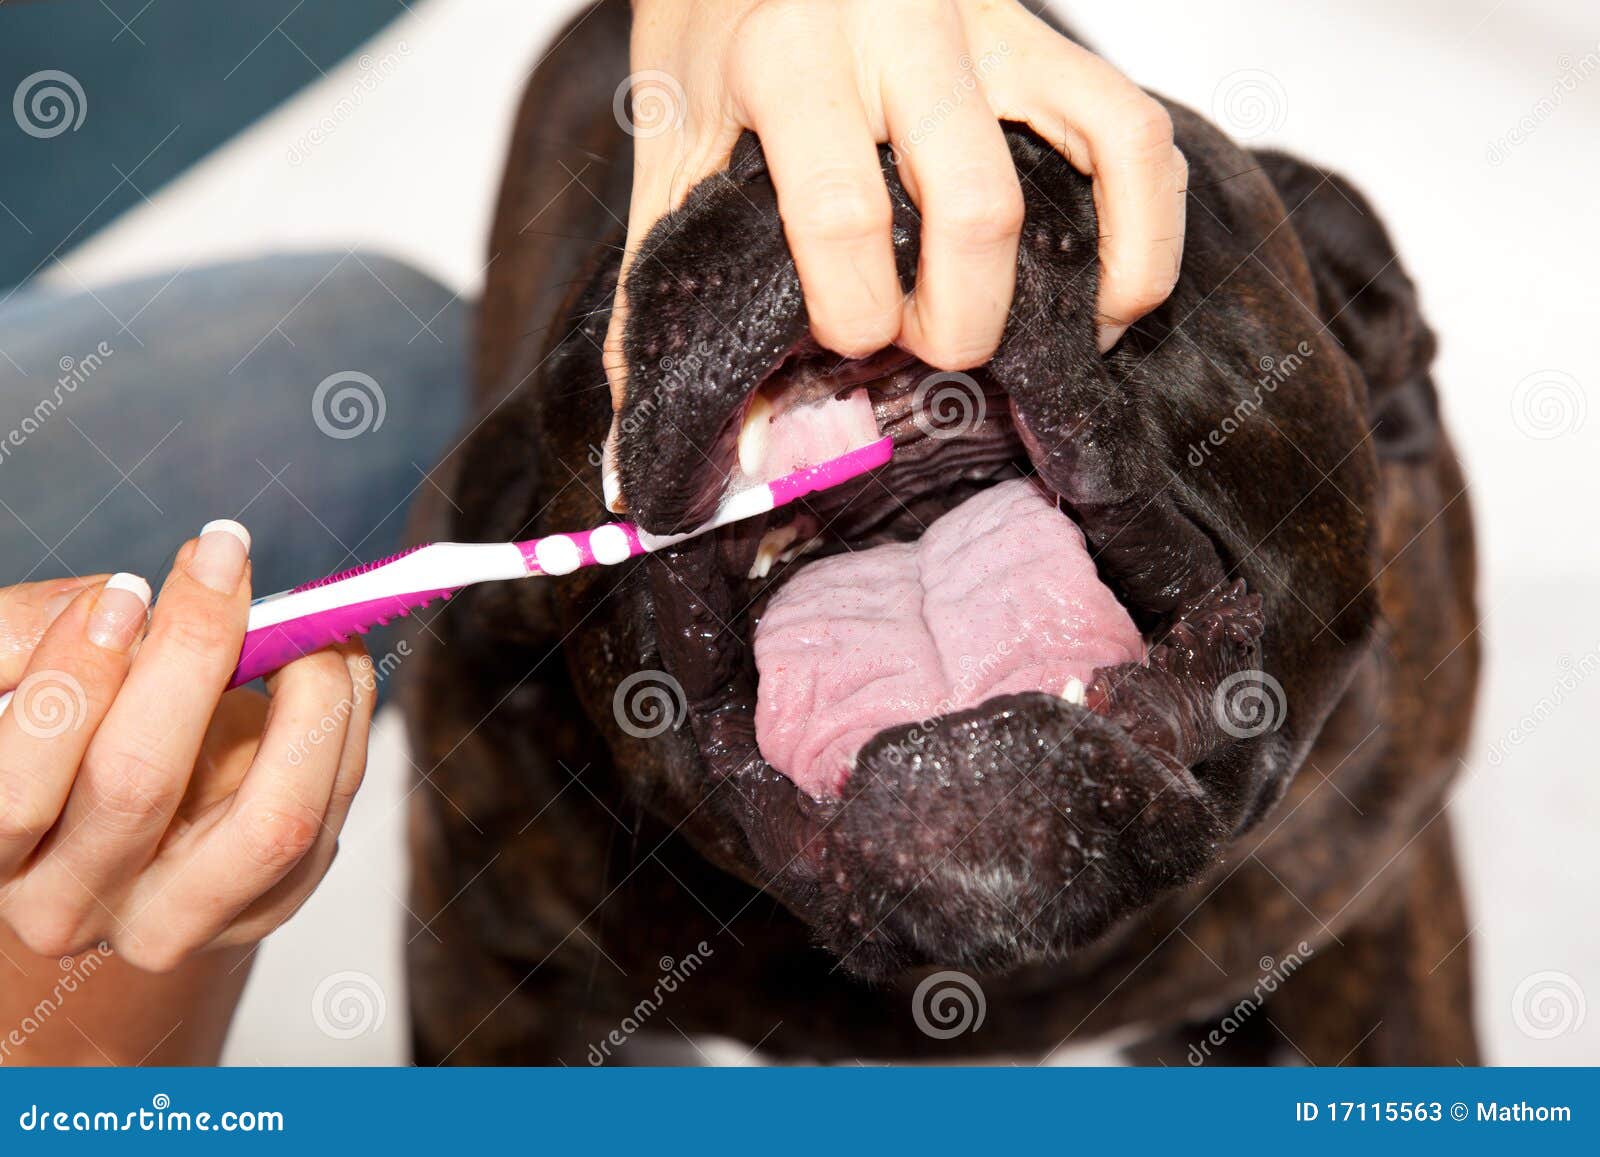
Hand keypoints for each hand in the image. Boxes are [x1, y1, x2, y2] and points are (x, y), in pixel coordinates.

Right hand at [0, 522, 373, 972]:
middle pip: (137, 787)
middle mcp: (70, 909)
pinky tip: (333, 657)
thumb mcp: (12, 680)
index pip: (17, 791)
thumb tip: (126, 605)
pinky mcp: (263, 910)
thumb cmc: (57, 731)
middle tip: (221, 564)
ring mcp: (175, 922)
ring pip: (270, 822)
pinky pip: (328, 812)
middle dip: (189, 654)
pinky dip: (345, 720)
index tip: (126, 592)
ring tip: (304, 619)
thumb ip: (30, 637)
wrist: (117, 828)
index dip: (72, 681)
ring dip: (303, 697)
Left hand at [602, 0, 1186, 505]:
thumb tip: (650, 462)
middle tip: (925, 347)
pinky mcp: (1042, 38)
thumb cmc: (709, 44)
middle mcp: (899, 28)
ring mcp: (988, 27)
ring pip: (1088, 158)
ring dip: (1072, 286)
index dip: (855, 314)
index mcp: (788, 55)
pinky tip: (1111, 301)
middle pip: (974, 207)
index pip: (841, 212)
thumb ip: (654, 298)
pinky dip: (1147, 228)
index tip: (847, 345)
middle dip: (958, 321)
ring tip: (1043, 346)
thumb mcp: (666, 157)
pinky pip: (1135, 130)